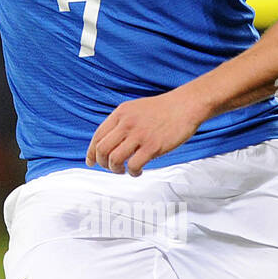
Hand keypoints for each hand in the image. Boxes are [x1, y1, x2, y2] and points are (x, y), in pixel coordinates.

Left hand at [86, 89, 203, 176]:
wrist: (186, 105)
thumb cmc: (163, 110)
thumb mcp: (136, 109)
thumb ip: (122, 123)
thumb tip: (110, 142)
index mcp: (120, 114)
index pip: (97, 136)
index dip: (91, 152)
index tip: (91, 162)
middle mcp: (126, 124)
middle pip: (102, 150)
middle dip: (103, 163)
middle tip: (112, 168)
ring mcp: (139, 135)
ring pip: (114, 159)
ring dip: (116, 170)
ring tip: (125, 170)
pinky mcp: (152, 146)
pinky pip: (133, 165)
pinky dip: (133, 172)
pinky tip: (138, 171)